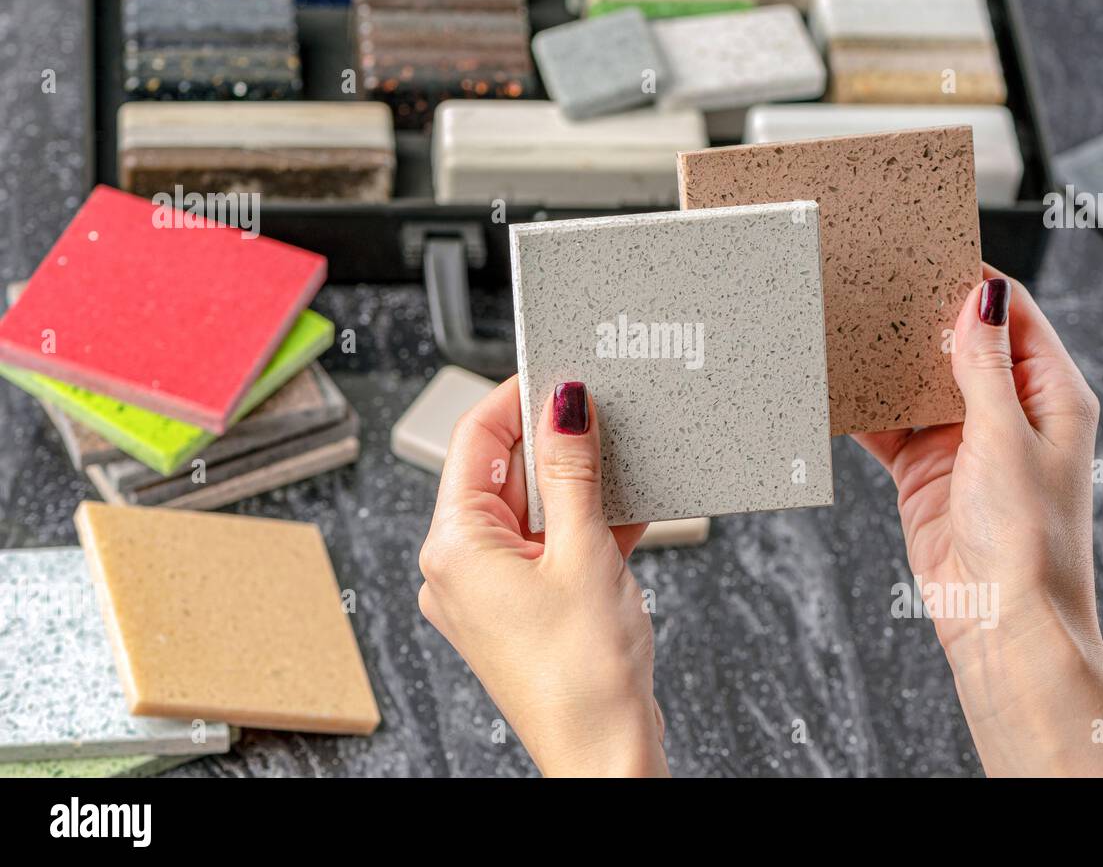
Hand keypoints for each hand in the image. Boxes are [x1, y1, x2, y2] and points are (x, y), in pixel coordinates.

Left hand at [418, 377, 667, 776]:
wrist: (605, 755)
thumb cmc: (583, 675)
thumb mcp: (584, 550)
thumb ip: (572, 469)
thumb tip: (565, 403)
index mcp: (453, 545)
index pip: (475, 441)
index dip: (516, 397)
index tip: (558, 370)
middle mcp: (460, 565)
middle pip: (505, 473)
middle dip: (556, 442)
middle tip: (604, 412)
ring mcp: (491, 589)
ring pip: (533, 508)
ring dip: (578, 485)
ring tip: (622, 463)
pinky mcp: (523, 606)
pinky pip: (549, 544)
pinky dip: (585, 524)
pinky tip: (626, 509)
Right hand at [856, 266, 1102, 775]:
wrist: (1002, 625)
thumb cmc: (1028, 539)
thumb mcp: (1006, 437)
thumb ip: (984, 367)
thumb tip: (978, 297)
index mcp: (1053, 396)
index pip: (1014, 316)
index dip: (975, 282)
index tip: (930, 251)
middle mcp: (1012, 414)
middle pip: (963, 344)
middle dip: (923, 316)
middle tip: (877, 280)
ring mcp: (966, 444)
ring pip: (921, 384)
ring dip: (891, 362)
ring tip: (850, 321)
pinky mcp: (927, 473)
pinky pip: (891, 429)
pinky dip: (866, 410)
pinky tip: (837, 386)